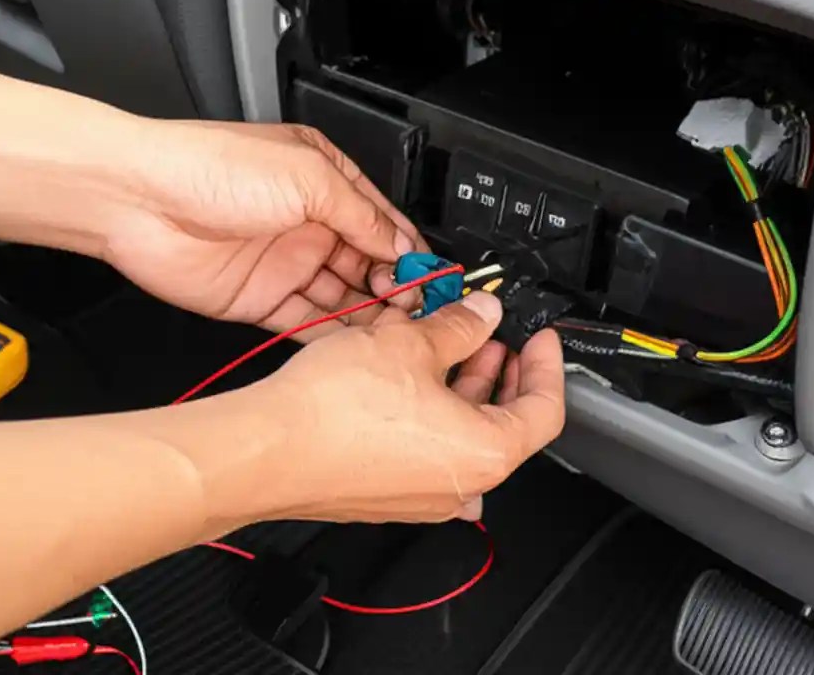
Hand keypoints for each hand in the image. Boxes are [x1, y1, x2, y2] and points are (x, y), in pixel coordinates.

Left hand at [104, 120, 427, 338]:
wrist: (137, 200)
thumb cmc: (210, 168)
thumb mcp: (308, 178)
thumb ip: (361, 216)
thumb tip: (401, 243)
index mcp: (325, 181)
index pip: (383, 223)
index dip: (410, 252)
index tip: (434, 280)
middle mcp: (307, 221)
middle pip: (369, 265)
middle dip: (396, 288)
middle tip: (418, 313)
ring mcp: (284, 262)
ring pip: (342, 299)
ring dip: (369, 316)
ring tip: (394, 335)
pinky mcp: (259, 300)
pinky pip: (306, 324)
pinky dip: (331, 336)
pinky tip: (355, 346)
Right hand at [175, 292, 565, 527]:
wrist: (265, 450)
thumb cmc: (333, 411)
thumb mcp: (410, 343)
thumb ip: (459, 326)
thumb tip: (480, 315)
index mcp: (486, 454)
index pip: (545, 411)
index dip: (547, 365)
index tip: (539, 340)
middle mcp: (459, 486)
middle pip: (503, 425)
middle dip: (497, 371)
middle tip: (487, 333)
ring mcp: (419, 497)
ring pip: (460, 437)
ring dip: (459, 389)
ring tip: (440, 343)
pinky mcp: (383, 496)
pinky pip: (423, 451)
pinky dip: (426, 414)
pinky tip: (402, 378)